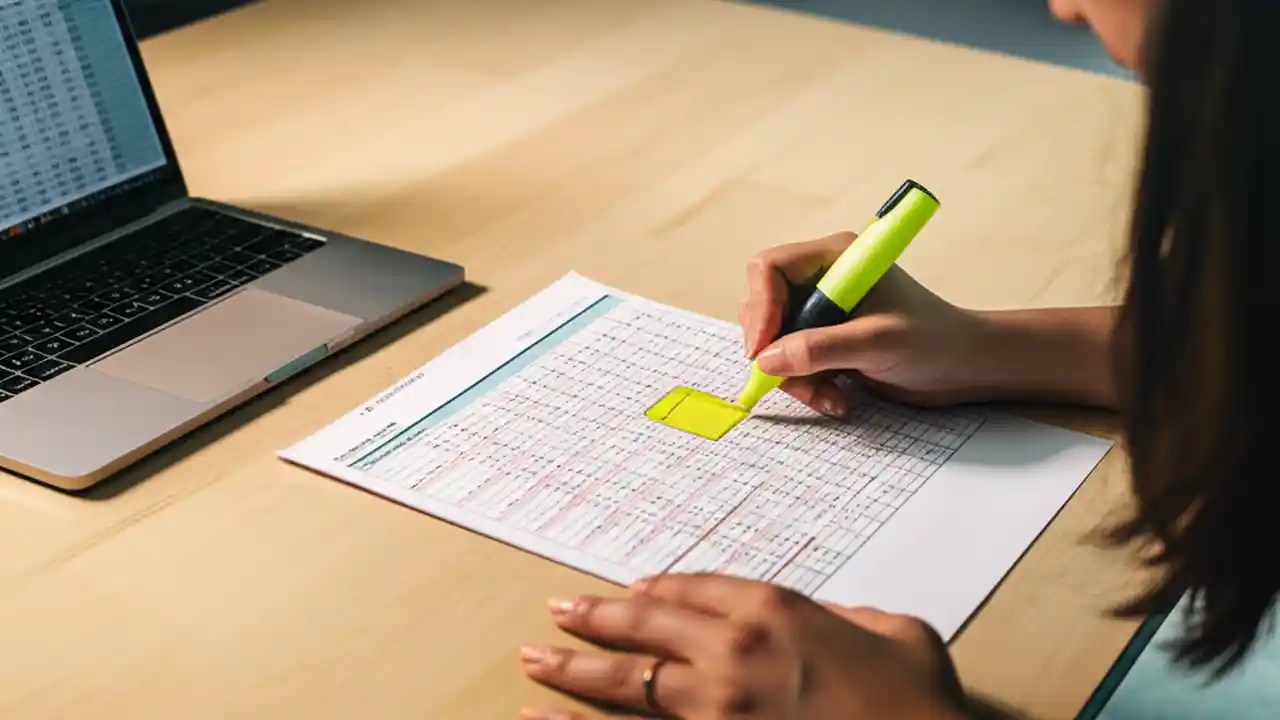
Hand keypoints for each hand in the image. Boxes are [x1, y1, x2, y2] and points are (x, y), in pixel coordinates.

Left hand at [519, 574, 969, 719]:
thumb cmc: (918, 701)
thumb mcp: (899, 634)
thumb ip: (855, 619)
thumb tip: (840, 623)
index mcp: (776, 610)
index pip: (698, 586)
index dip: (662, 586)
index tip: (636, 589)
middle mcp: (733, 650)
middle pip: (645, 624)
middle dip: (595, 617)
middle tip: (559, 610)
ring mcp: (716, 707)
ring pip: (623, 682)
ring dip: (571, 671)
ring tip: (533, 663)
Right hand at [739, 232, 989, 414]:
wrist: (965, 368)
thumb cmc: (934, 341)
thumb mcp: (876, 343)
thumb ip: (821, 348)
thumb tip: (767, 359)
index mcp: (835, 258)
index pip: (770, 269)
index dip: (760, 308)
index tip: (762, 351)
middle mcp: (823, 279)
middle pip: (765, 307)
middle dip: (776, 351)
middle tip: (796, 382)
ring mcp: (823, 311)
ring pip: (775, 341)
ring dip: (794, 377)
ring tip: (829, 397)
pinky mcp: (826, 340)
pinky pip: (792, 362)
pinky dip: (807, 385)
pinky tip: (837, 399)